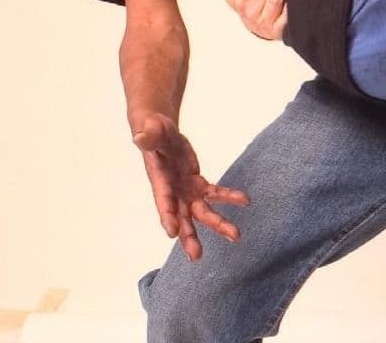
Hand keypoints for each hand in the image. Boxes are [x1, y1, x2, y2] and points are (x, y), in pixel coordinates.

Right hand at [131, 113, 249, 260]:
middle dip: (189, 236)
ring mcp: (185, 191)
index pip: (163, 200)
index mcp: (159, 180)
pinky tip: (245, 201)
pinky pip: (215, 193)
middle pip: (182, 217)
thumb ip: (149, 136)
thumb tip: (140, 138)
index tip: (173, 233)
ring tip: (235, 236)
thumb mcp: (151, 129)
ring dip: (218, 223)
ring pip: (202, 212)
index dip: (168, 216)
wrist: (159, 132)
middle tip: (197, 256)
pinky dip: (230, 197)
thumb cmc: (152, 130)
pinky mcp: (197, 184)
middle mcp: (172, 191)